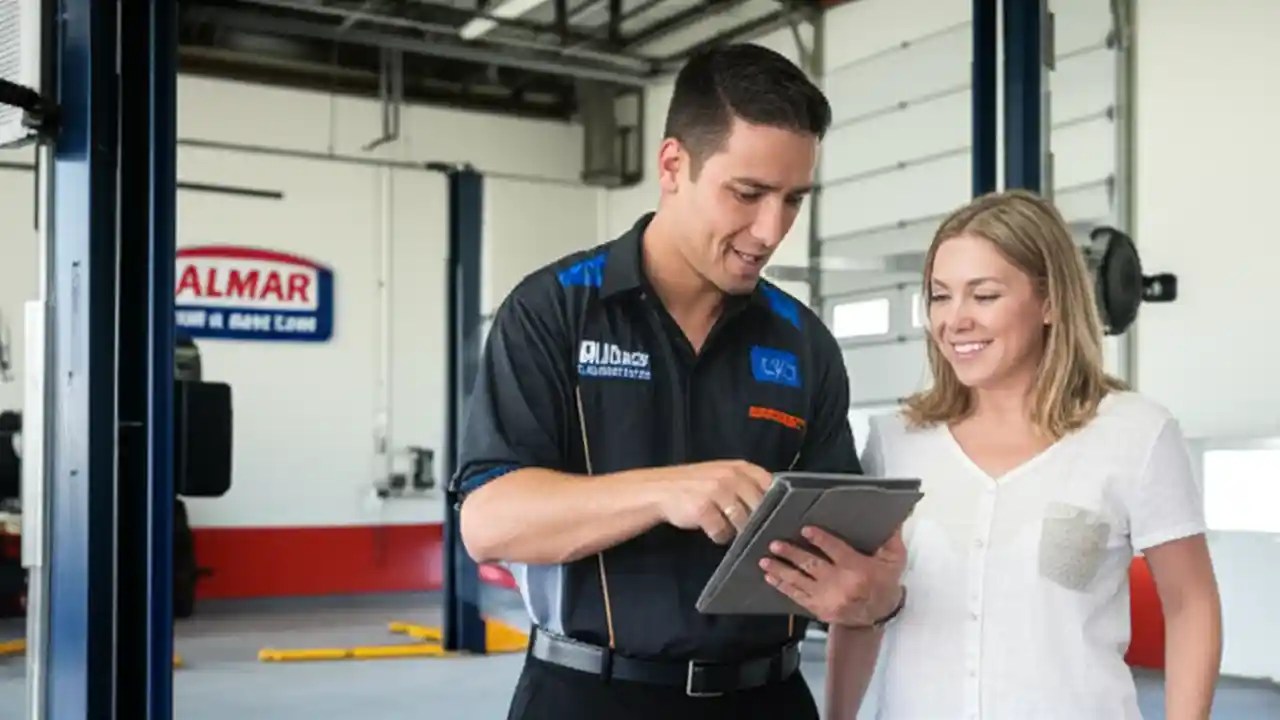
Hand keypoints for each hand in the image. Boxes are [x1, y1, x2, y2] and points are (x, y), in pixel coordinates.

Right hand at [656, 460, 773, 544]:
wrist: (660, 490)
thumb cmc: (696, 485)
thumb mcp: (724, 475)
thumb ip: (748, 484)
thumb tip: (776, 506)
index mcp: (740, 467)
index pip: (771, 485)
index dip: (776, 502)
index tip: (773, 514)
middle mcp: (730, 476)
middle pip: (759, 507)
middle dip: (756, 521)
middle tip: (748, 528)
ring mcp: (716, 491)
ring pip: (742, 522)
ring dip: (736, 531)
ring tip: (725, 526)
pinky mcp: (703, 509)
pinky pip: (721, 531)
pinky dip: (718, 535)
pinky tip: (711, 529)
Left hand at [760, 526, 906, 626]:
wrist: (878, 616)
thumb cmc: (885, 582)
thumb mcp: (895, 560)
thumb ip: (891, 538)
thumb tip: (893, 515)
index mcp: (858, 569)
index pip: (836, 551)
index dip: (821, 540)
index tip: (805, 530)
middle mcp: (841, 584)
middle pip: (812, 566)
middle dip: (792, 554)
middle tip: (775, 544)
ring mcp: (827, 598)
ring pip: (800, 581)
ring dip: (781, 570)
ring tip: (765, 560)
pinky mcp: (818, 609)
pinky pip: (796, 596)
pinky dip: (782, 586)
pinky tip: (770, 577)